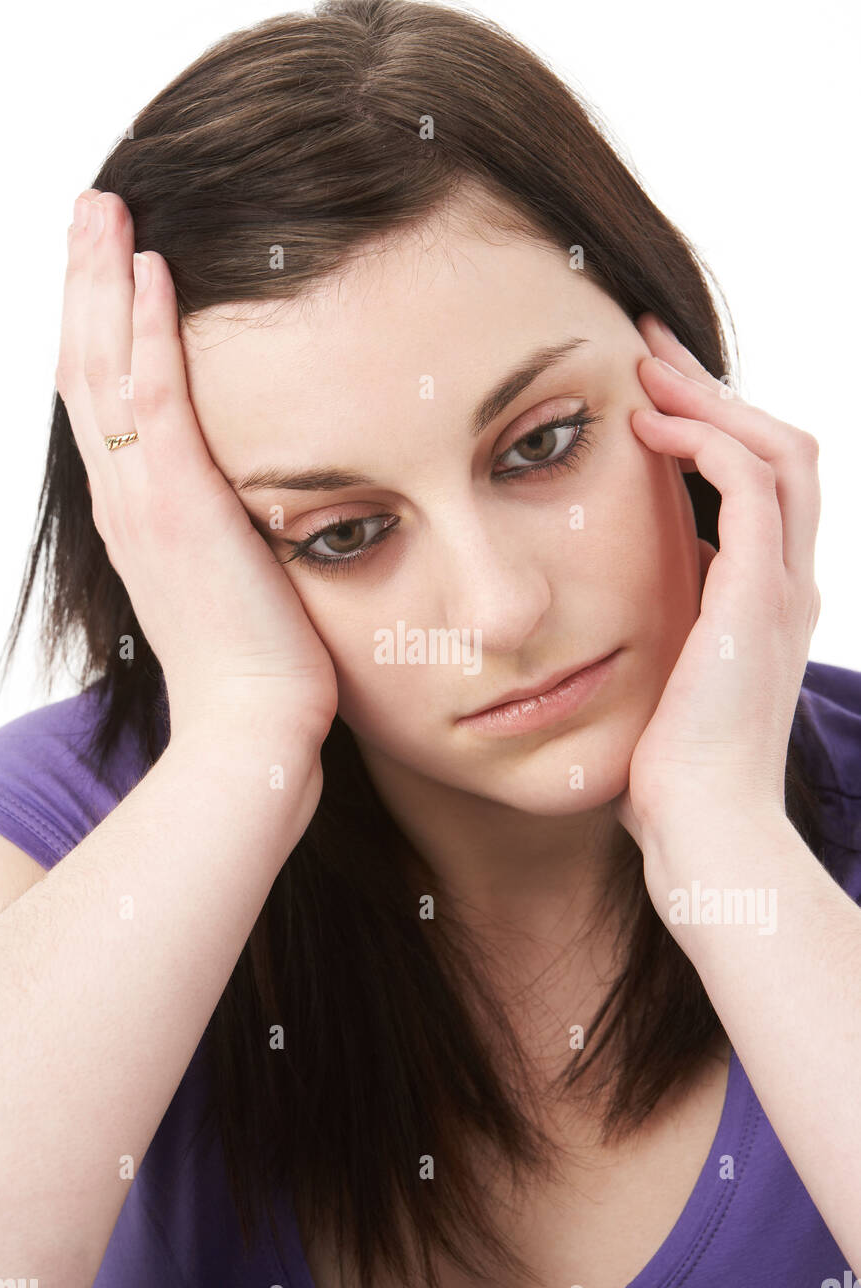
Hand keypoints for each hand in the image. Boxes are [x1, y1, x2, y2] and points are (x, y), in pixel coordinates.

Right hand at [56, 189, 338, 748]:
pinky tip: (156, 271)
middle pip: (87, 368)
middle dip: (85, 282)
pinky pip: (159, 404)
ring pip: (106, 371)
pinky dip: (151, 335)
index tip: (108, 263)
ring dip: (103, 283)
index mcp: (137, 514)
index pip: (105, 400)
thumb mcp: (237, 581)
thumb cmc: (257, 669)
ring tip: (103, 209)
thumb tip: (254, 500)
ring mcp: (146, 504)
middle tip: (90, 206)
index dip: (100, 327)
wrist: (252, 734)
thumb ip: (230, 528)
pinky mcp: (183, 512)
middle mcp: (126, 500)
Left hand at [612, 312, 820, 856]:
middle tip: (648, 348)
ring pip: (776, 452)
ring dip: (710, 400)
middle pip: (778, 448)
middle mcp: (787, 584)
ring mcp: (783, 589)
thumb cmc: (669, 775)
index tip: (648, 393)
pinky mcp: (761, 599)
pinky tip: (648, 429)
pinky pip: (754, 489)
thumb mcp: (660, 683)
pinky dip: (708, 443)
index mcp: (765, 600)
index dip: (709, 427)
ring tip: (646, 370)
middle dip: (713, 390)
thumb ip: (656, 631)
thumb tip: (609, 604)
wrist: (704, 831)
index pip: (760, 484)